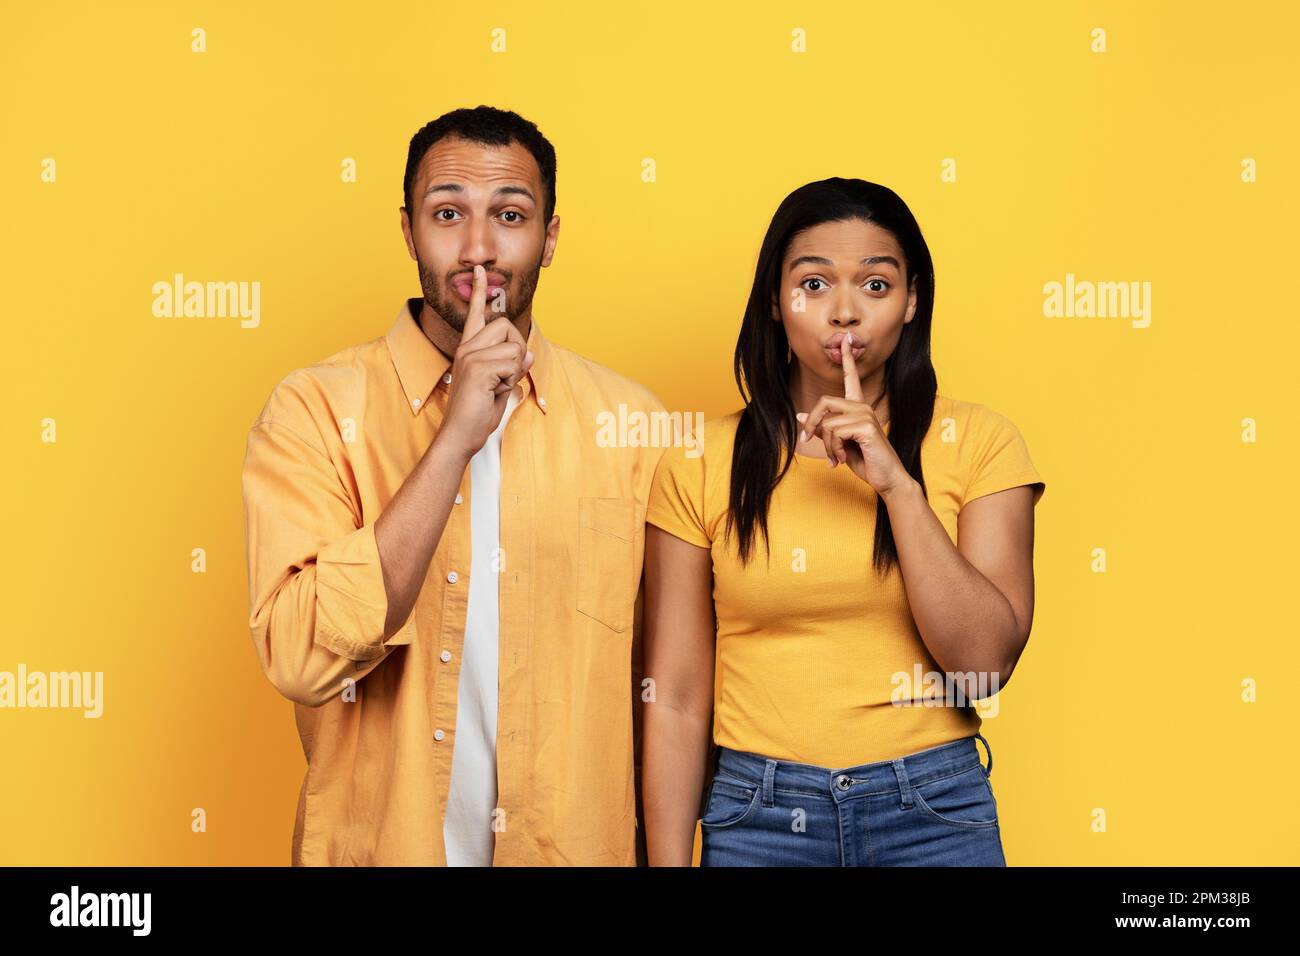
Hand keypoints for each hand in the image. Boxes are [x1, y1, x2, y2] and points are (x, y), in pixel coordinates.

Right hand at [437, 264, 534, 459]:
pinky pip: (513, 364)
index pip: (476, 314)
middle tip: (502, 376)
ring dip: (513, 372)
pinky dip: (510, 381)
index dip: (480, 291)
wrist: (460, 434)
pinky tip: (493, 392)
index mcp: (469, 348)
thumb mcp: (499, 385)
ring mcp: (471, 355)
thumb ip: (511, 367)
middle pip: (507, 327)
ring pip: (514, 348)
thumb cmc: (477, 412)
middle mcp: (467, 347)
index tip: (480, 269)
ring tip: (495, 387)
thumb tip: (527, 354)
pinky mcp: (478, 367)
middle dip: (515, 351)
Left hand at [795, 331, 907, 495]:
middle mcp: (862, 407)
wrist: (887, 479)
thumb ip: (822, 429)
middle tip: (807, 440)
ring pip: (826, 423)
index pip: (850, 378)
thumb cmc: (865, 462)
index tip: (844, 340)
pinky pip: (833, 433)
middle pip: (823, 402)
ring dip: (825, 446)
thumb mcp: (838, 445)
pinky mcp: (866, 427)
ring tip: (835, 458)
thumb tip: (801, 416)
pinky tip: (842, 460)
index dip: (847, 359)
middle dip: (811, 424)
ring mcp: (865, 415)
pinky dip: (833, 450)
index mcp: (858, 408)